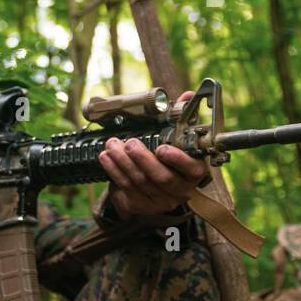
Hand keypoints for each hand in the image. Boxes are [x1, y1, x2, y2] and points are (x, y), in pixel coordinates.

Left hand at [99, 90, 207, 219]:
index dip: (178, 160)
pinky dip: (114, 171)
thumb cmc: (167, 158)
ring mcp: (161, 201)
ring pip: (140, 182)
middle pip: (162, 177)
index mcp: (194, 172)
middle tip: (130, 143)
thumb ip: (181, 118)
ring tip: (111, 146)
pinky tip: (106, 158)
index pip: (192, 169)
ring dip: (123, 162)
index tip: (162, 149)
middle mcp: (181, 189)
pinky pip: (125, 187)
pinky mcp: (142, 205)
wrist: (152, 187)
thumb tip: (188, 95)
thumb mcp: (176, 140)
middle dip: (142, 159)